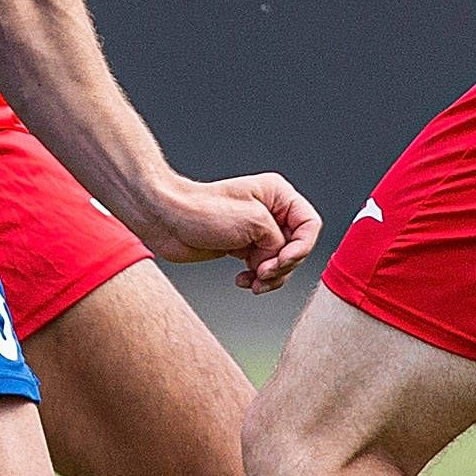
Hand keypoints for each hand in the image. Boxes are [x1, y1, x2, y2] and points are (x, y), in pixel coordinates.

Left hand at [135, 169, 321, 292]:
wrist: (166, 220)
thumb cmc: (201, 210)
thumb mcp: (253, 222)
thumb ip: (277, 241)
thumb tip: (276, 258)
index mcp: (277, 195)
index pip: (309, 225)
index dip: (301, 247)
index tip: (282, 260)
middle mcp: (270, 212)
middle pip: (296, 247)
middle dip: (282, 265)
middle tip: (263, 271)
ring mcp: (255, 232)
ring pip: (280, 262)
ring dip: (270, 277)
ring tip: (254, 280)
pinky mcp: (241, 248)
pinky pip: (262, 269)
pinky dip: (257, 279)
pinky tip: (242, 280)